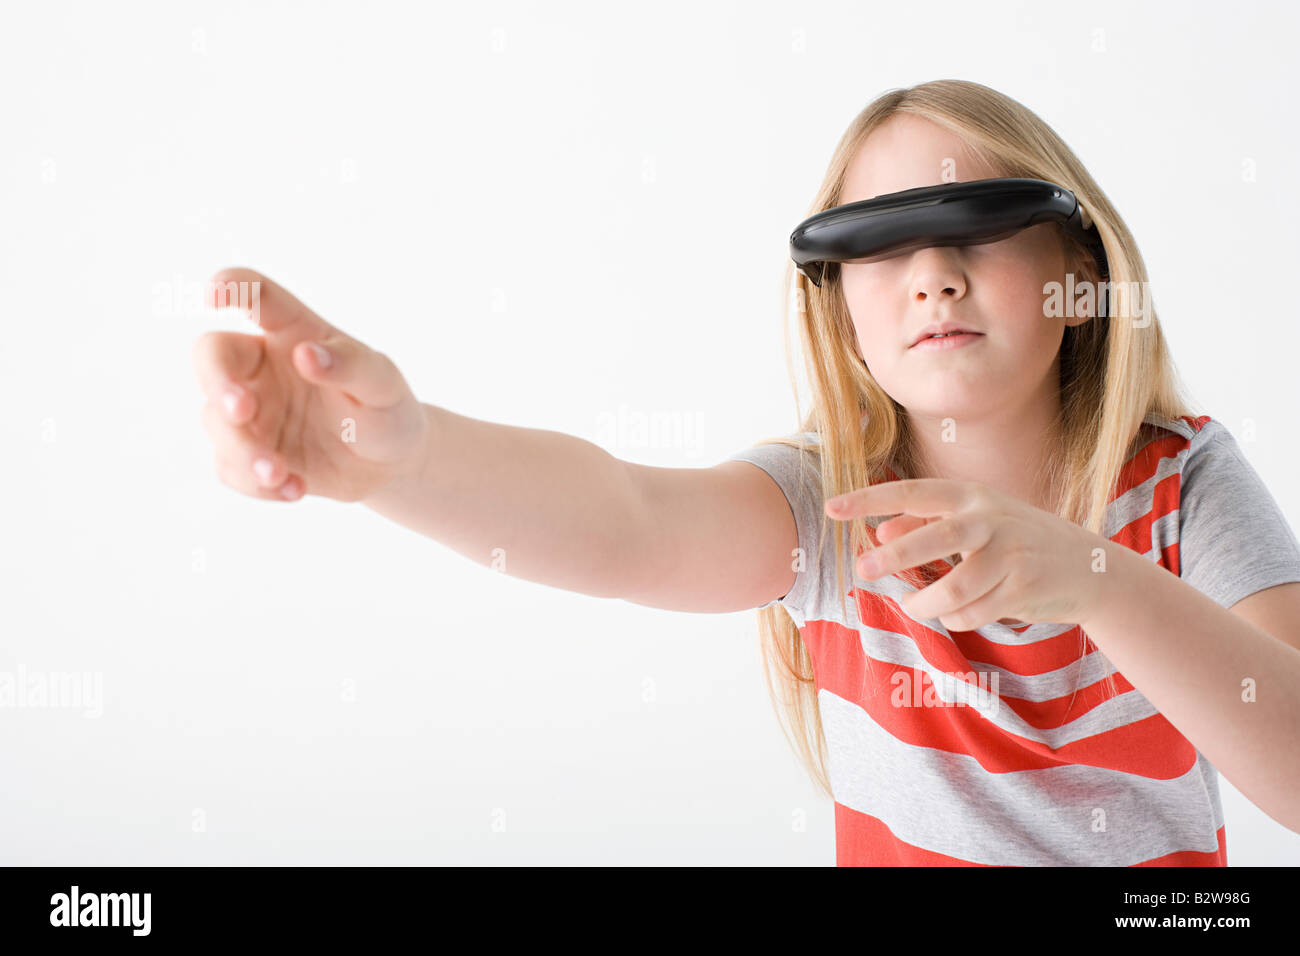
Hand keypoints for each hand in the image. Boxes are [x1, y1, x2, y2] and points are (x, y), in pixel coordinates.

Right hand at [193, 267, 428, 502]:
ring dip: (242, 449)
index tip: (216, 293)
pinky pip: (229, 467)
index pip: (257, 296)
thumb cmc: (387, 408)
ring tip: (279, 473)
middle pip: (211, 355)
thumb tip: (307, 354)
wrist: (391, 464)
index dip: (232, 286)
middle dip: (218, 382)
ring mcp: (251, 411)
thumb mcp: (383, 384)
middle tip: (242, 409)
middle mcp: (262, 366)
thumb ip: (350, 365)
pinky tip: (293, 489)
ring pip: (216, 421)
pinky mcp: (248, 453)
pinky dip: (255, 484)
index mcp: (293, 333)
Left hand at [824, 479, 1109, 630]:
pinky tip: (959, 613)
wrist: (1089, 569)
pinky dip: (957, 619)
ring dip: (925, 604)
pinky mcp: (1023, 589)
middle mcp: (990, 519)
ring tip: (913, 607)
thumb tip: (878, 531)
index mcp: (971, 496)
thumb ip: (924, 524)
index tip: (831, 507)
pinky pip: (973, 612)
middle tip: (863, 570)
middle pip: (935, 538)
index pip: (912, 492)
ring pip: (953, 588)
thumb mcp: (974, 521)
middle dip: (895, 556)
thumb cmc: (1016, 540)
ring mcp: (1011, 554)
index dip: (870, 499)